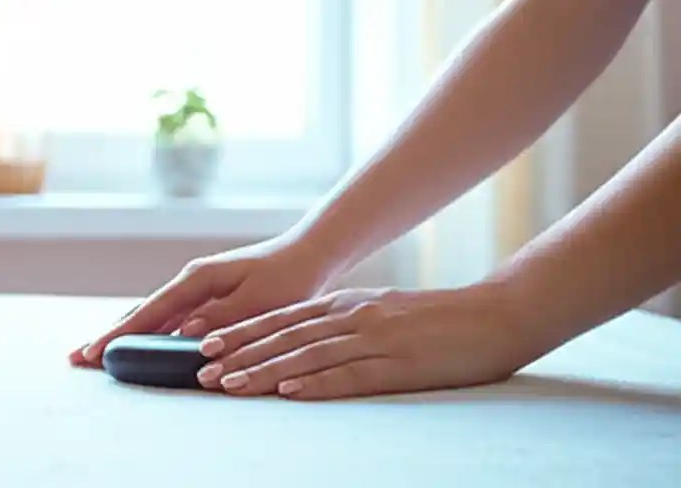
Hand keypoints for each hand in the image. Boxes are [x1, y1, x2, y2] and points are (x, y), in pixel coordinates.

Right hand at [69, 234, 339, 367]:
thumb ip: (221, 318)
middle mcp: (189, 283)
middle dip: (109, 336)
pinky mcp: (206, 300)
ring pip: (152, 318)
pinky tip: (137, 347)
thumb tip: (184, 334)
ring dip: (124, 336)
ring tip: (95, 355)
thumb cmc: (288, 277)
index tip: (92, 352)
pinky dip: (148, 334)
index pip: (150, 313)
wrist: (308, 254)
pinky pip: (169, 321)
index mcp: (197, 280)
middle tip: (75, 358)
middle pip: (141, 314)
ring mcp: (196, 291)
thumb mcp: (258, 301)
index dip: (119, 335)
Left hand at [193, 284, 532, 398]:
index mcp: (348, 304)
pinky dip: (317, 385)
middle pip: (285, 336)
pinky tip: (289, 394)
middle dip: (240, 354)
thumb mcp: (382, 313)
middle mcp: (353, 317)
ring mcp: (376, 340)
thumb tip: (305, 341)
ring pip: (308, 356)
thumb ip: (344, 324)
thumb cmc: (440, 321)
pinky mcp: (400, 365)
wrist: (496, 316)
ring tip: (230, 386)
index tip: (208, 345)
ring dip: (265, 372)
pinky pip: (351, 376)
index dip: (242, 332)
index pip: (283, 319)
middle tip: (202, 371)